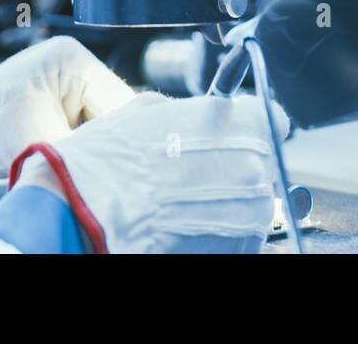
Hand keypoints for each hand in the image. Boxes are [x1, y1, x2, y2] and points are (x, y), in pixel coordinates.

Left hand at [0, 37, 133, 180]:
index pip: (120, 105)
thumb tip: (120, 161)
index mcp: (74, 60)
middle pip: (114, 108)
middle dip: (103, 138)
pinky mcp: (61, 87)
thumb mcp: (43, 145)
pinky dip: (80, 137)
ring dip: (92, 139)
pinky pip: (87, 116)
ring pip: (102, 115)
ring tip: (71, 155)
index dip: (116, 139)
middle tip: (90, 164)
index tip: (110, 165)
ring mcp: (68, 71)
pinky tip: (66, 149)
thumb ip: (87, 150)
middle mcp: (76, 58)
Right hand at [12, 92, 286, 253]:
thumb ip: (184, 110)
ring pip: (249, 202)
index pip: (271, 118)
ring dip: (224, 200)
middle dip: (231, 165)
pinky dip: (217, 230)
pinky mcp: (240, 248)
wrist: (86, 218)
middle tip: (191, 174)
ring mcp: (251, 214)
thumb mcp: (142, 113)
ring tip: (180, 204)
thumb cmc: (108, 162)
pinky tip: (181, 226)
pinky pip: (238, 234)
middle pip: (260, 162)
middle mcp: (256, 166)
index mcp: (240, 122)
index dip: (248, 125)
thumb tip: (194, 114)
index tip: (232, 133)